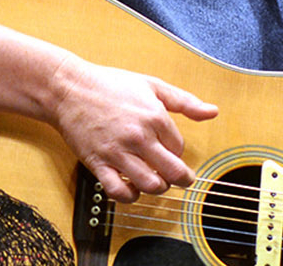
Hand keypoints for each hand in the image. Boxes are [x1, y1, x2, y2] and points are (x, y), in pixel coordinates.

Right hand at [51, 57, 218, 202]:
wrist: (70, 89)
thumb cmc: (110, 85)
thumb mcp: (153, 85)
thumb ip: (185, 101)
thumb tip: (213, 112)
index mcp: (155, 117)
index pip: (179, 148)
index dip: (177, 152)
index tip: (170, 149)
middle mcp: (139, 137)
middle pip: (172, 172)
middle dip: (182, 180)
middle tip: (181, 180)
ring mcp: (118, 152)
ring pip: (150, 185)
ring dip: (158, 188)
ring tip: (156, 182)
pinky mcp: (98, 163)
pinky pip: (118, 191)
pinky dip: (129, 196)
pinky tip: (131, 187)